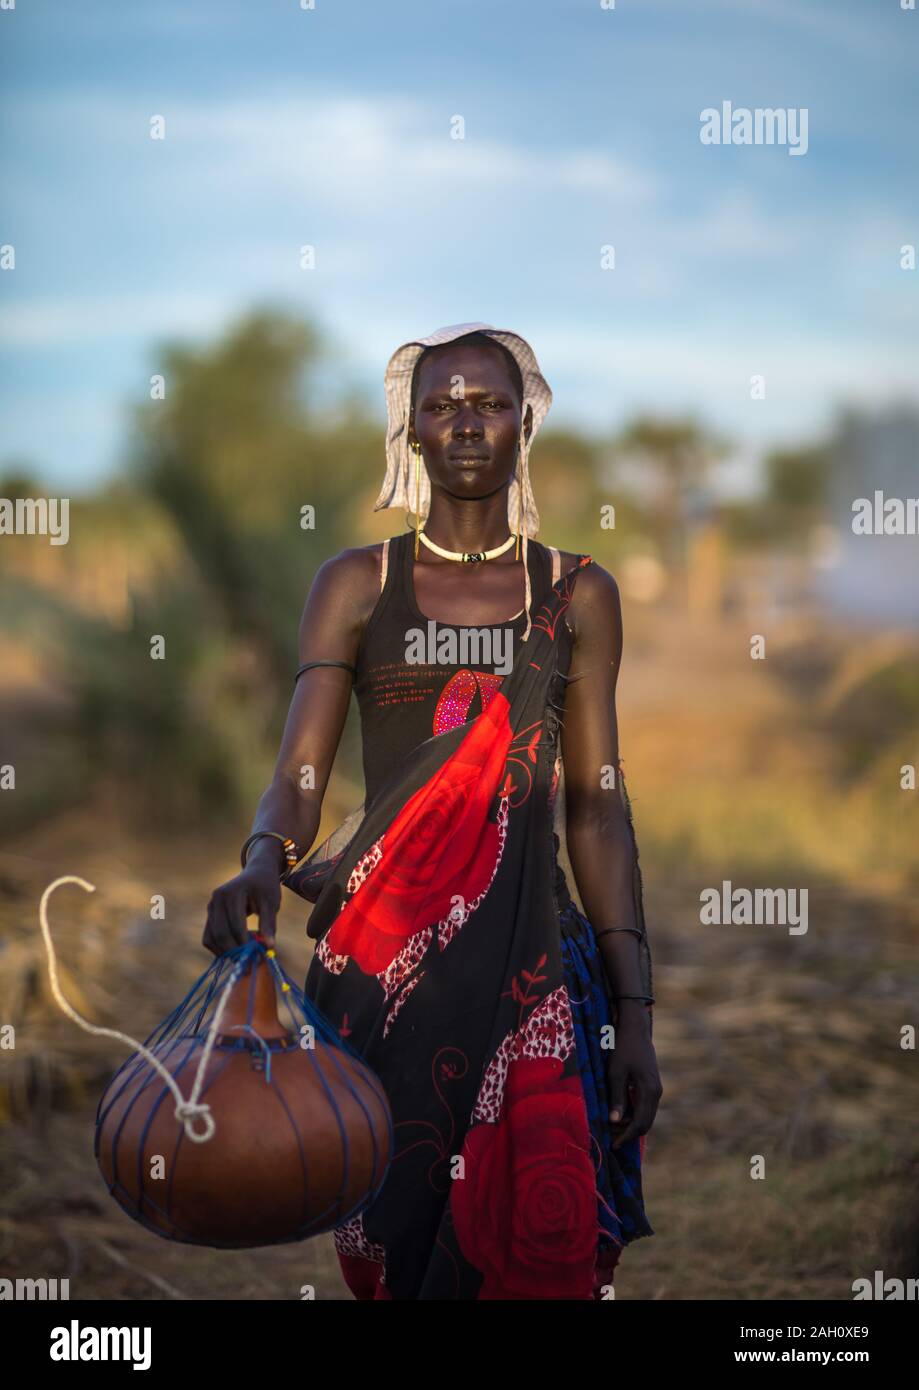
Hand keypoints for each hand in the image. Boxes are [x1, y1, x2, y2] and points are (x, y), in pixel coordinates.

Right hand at [203, 864, 280, 955]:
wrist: (255, 874)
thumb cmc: (265, 887)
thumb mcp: (271, 902)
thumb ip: (269, 924)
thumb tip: (269, 947)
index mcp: (231, 893)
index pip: (235, 924)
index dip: (245, 943)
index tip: (257, 957)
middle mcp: (216, 900)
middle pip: (221, 933)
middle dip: (235, 951)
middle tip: (250, 963)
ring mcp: (210, 908)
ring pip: (212, 938)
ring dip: (226, 952)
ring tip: (245, 956)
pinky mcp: (209, 916)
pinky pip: (209, 938)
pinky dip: (219, 949)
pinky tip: (236, 950)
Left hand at [605, 1003, 661, 1149]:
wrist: (635, 1029)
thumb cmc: (623, 1049)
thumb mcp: (616, 1073)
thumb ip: (617, 1097)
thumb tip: (614, 1122)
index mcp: (648, 1091)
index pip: (640, 1123)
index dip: (627, 1136)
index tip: (613, 1145)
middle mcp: (656, 1092)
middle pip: (646, 1123)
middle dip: (629, 1134)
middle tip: (612, 1139)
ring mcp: (656, 1088)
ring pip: (647, 1115)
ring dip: (632, 1125)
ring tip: (614, 1128)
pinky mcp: (652, 1084)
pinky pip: (646, 1106)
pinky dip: (635, 1114)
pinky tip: (621, 1114)